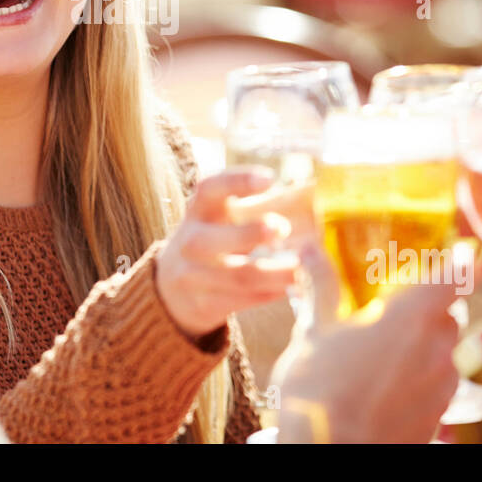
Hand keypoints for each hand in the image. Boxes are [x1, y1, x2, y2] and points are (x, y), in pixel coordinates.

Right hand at [155, 168, 299, 340]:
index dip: (238, 181)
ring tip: (300, 270)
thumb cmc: (212, 242)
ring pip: (238, 275)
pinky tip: (288, 289)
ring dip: (274, 273)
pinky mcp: (202, 303)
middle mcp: (190, 241)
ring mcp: (191, 275)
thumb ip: (251, 210)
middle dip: (251, 233)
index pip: (211, 189)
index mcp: (198, 210)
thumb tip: (308, 197)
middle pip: (216, 239)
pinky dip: (268, 294)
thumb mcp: (218, 221)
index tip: (269, 178)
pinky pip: (240, 300)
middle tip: (283, 229)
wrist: (173, 289)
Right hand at [272, 243, 459, 442]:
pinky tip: (385, 386)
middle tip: (392, 309)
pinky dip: (420, 378)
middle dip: (426, 309)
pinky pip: (437, 384)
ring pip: (443, 351)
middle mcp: (437, 347)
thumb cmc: (319, 389)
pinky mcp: (438, 416)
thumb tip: (309, 248)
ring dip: (423, 346)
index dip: (456, 260)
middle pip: (448, 314)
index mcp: (411, 316)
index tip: (452, 251)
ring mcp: (443, 385)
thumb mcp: (313, 332)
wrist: (329, 454)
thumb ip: (321, 287)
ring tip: (383, 353)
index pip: (456, 274)